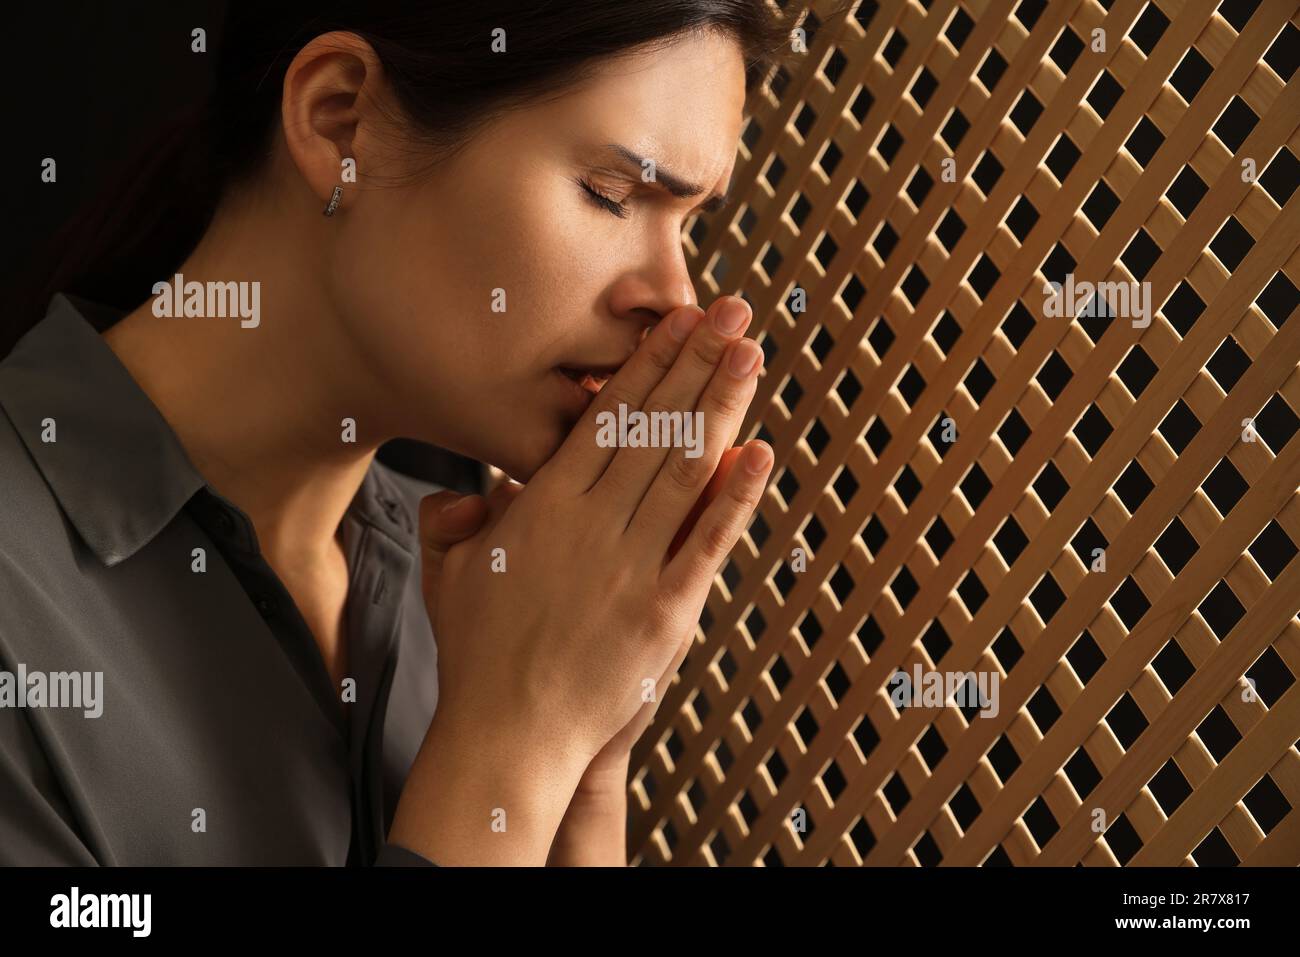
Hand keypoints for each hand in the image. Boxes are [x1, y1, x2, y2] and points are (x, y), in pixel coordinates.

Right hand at [390, 296, 771, 864]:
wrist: (506, 738)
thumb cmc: (477, 654)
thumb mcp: (448, 573)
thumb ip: (454, 518)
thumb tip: (474, 487)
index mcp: (542, 506)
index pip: (605, 417)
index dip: (647, 365)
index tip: (677, 322)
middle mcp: (589, 525)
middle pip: (652, 427)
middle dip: (695, 363)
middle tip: (731, 312)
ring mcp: (630, 568)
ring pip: (683, 469)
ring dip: (721, 408)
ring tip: (749, 356)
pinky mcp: (663, 614)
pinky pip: (705, 544)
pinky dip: (736, 498)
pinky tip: (759, 454)